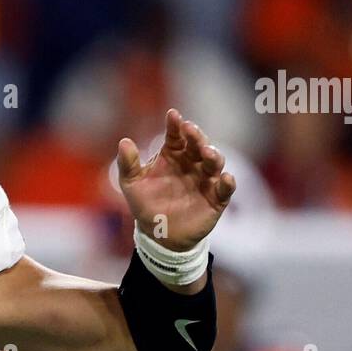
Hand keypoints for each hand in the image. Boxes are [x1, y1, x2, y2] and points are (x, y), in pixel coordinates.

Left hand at [117, 109, 235, 250]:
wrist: (158, 235)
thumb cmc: (145, 204)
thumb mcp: (132, 184)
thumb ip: (128, 164)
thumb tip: (124, 141)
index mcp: (172, 155)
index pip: (175, 136)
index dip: (175, 125)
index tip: (172, 115)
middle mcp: (191, 163)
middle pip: (197, 145)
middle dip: (196, 136)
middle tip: (190, 129)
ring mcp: (205, 179)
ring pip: (214, 162)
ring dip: (213, 155)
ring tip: (206, 152)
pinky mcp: (216, 198)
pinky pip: (225, 189)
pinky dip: (228, 183)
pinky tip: (226, 178)